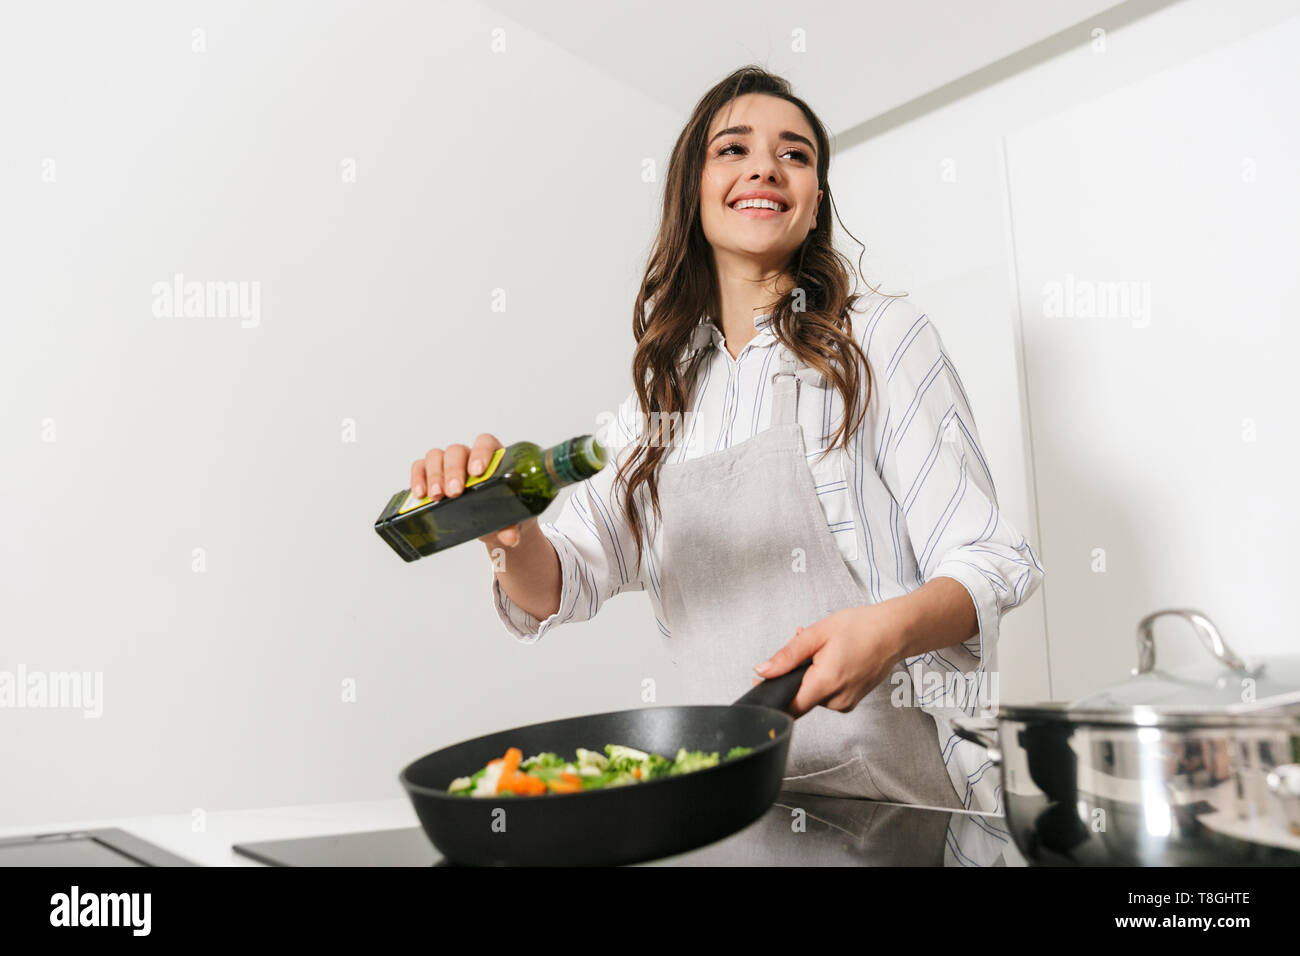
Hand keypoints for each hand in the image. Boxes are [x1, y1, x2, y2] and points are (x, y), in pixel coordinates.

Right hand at [410, 433, 530, 546]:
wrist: (495, 526)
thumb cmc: (505, 513)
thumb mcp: (511, 520)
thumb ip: (512, 525)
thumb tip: (510, 537)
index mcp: (494, 459)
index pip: (485, 443)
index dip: (480, 452)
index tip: (477, 471)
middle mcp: (469, 457)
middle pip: (456, 451)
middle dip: (453, 471)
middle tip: (454, 492)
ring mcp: (449, 465)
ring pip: (436, 456)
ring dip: (434, 475)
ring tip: (436, 496)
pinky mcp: (433, 476)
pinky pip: (420, 467)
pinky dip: (417, 478)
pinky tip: (419, 495)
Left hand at [751, 605, 908, 717]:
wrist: (896, 632)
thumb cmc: (862, 628)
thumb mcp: (817, 634)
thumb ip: (787, 656)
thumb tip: (763, 671)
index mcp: (826, 683)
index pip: (788, 707)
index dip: (772, 696)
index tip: (763, 682)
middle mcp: (837, 700)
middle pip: (800, 698)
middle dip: (795, 675)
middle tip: (802, 649)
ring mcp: (846, 703)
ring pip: (813, 695)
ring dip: (809, 675)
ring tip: (821, 650)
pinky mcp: (851, 701)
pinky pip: (827, 694)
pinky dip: (823, 679)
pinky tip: (831, 659)